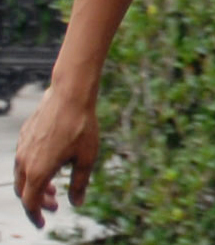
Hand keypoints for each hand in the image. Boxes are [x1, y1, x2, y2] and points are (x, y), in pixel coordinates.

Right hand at [12, 86, 99, 228]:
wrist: (70, 95)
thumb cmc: (81, 126)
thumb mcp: (86, 159)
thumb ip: (79, 183)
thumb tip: (76, 202)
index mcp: (37, 172)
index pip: (30, 203)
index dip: (36, 216)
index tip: (44, 223)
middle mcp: (24, 161)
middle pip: (24, 191)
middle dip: (37, 202)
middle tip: (55, 205)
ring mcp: (22, 147)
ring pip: (22, 175)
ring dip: (35, 185)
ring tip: (53, 187)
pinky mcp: (25, 135)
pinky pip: (24, 159)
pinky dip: (33, 169)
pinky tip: (50, 164)